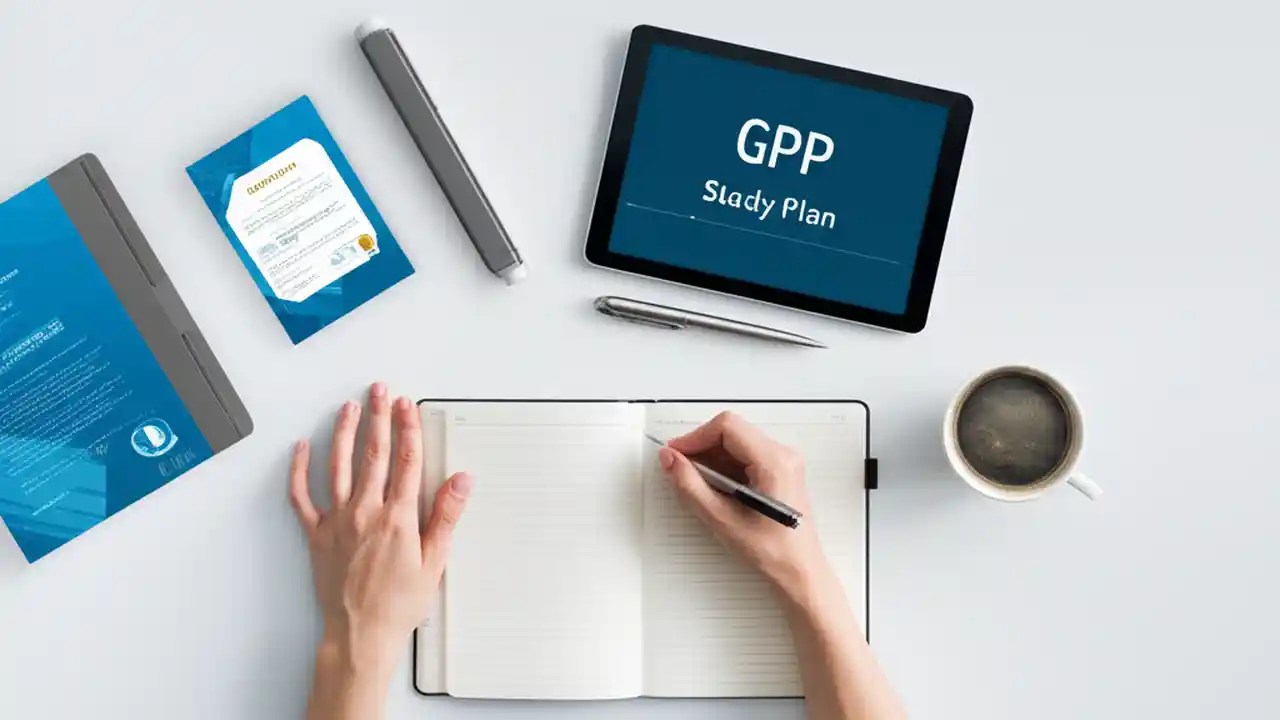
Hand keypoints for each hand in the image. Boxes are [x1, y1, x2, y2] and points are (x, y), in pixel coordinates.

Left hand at [289, 383, 471, 700]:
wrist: (360, 634)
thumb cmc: (397, 605)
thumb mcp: (435, 561)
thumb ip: (446, 515)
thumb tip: (460, 481)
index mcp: (397, 517)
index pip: (406, 461)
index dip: (408, 428)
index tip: (407, 406)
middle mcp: (365, 512)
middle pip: (373, 454)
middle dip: (378, 418)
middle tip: (380, 391)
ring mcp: (338, 521)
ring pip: (338, 466)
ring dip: (344, 432)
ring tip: (349, 408)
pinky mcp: (317, 535)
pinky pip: (302, 496)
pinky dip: (299, 470)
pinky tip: (301, 449)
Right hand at [659, 411, 829, 593]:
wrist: (800, 571)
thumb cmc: (773, 552)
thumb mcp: (722, 520)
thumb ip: (690, 485)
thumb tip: (670, 459)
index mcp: (774, 462)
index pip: (727, 427)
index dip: (695, 437)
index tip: (676, 454)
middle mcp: (783, 455)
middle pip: (731, 432)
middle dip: (702, 448)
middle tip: (681, 470)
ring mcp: (783, 461)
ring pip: (736, 442)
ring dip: (712, 459)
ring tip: (699, 486)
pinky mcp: (779, 470)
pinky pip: (745, 455)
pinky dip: (725, 467)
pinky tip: (717, 490)